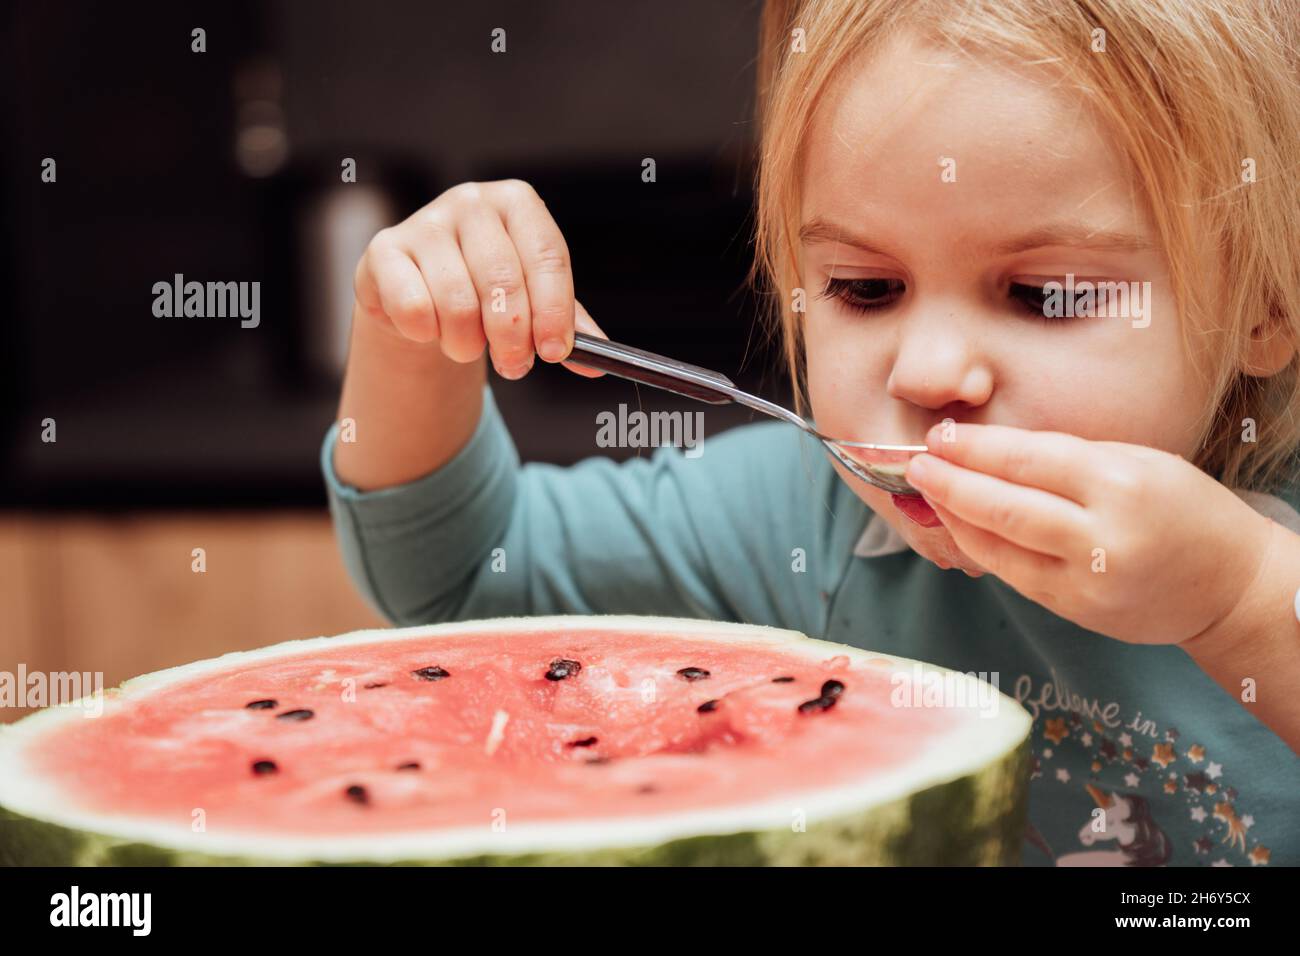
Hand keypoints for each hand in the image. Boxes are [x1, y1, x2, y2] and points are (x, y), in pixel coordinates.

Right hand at [352, 179, 607, 378]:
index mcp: (517, 204)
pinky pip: (413, 307)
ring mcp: (425, 222)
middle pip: (503, 279)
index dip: (554, 310)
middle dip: (512, 337)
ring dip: (466, 343)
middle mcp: (472, 202)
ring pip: (457, 301)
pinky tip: (430, 330)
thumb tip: (596, 362)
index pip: (546, 255)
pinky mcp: (384, 250)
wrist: (419, 291)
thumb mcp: (532, 299)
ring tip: (468, 347)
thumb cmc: (482, 289)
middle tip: (515, 366)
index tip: (555, 352)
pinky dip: (427, 333)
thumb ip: (565, 325)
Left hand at [905, 423, 1275, 646]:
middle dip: (950, 482)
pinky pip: (1012, 574)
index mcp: (1121, 484)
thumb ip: (1066, 459)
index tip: (940, 435)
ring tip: (927, 491)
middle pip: (1004, 505)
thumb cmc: (1182, 510)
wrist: (1228, 586)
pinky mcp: (1075, 610)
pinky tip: (958, 525)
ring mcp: (1086, 580)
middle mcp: (1102, 535)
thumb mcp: (1137, 461)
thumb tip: (987, 450)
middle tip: (916, 463)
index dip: (975, 447)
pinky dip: (979, 547)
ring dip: (954, 516)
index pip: (1028, 459)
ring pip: (999, 546)